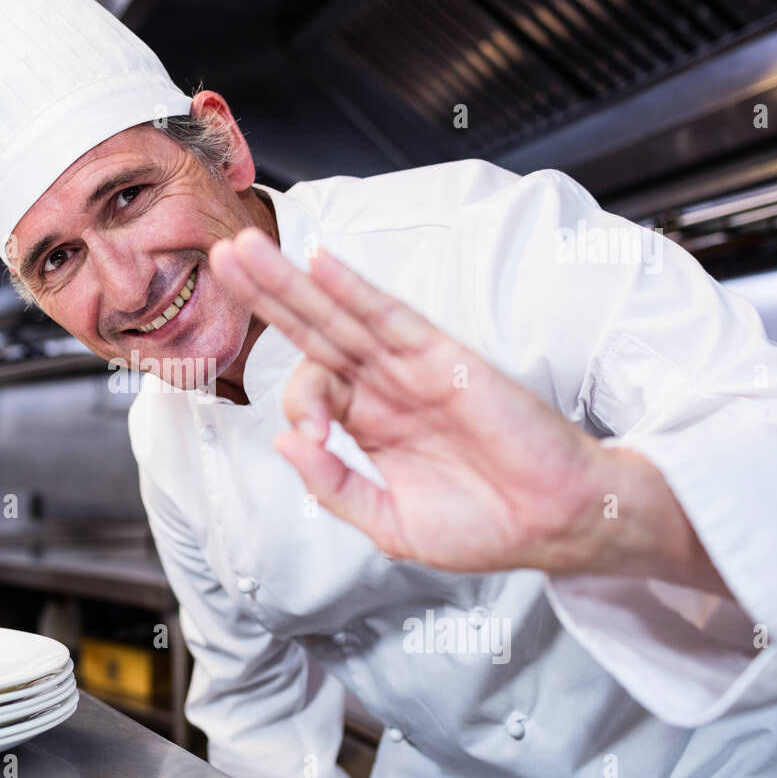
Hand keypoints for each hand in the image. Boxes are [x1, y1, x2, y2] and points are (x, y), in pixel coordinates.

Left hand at [208, 227, 615, 574]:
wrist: (554, 526)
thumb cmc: (484, 527)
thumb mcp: (389, 524)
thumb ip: (334, 485)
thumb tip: (285, 442)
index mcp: (371, 423)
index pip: (313, 386)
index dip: (296, 400)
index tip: (310, 436)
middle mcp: (385, 387)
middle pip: (313, 330)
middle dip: (265, 295)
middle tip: (222, 258)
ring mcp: (411, 367)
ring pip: (340, 313)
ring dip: (291, 280)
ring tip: (246, 249)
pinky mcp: (444, 357)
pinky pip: (391, 317)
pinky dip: (354, 288)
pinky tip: (317, 262)